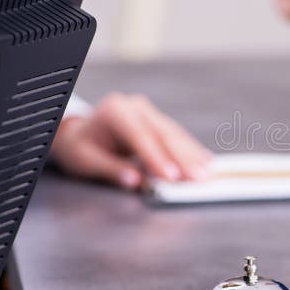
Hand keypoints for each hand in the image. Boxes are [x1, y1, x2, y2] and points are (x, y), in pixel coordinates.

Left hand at [50, 93, 212, 189]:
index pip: (140, 136)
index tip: (172, 177)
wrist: (82, 134)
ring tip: (206, 173)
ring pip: (175, 134)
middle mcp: (135, 107)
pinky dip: (191, 150)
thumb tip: (135, 181)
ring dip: (192, 155)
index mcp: (115, 111)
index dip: (157, 157)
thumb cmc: (82, 149)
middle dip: (183, 158)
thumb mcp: (87, 162)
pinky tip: (205, 161)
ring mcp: (149, 112)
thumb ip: (112, 170)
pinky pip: (178, 136)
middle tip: (198, 177)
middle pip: (163, 134)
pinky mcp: (159, 120)